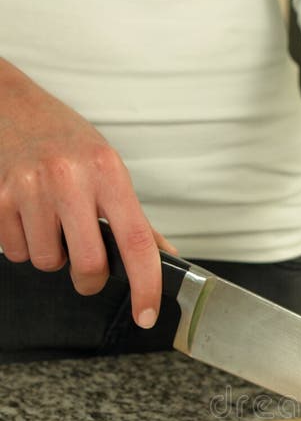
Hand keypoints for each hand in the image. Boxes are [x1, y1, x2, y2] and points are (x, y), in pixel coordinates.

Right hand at [0, 59, 171, 327]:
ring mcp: (30, 187)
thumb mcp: (110, 170)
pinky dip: (24, 246)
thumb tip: (166, 258)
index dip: (146, 285)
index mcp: (108, 172)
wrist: (12, 106)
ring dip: (53, 257)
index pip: (136, 241)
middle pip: (89, 264)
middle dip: (89, 279)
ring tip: (52, 225)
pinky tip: (29, 218)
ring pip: (47, 263)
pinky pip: (16, 252)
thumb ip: (136, 220)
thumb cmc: (68, 143)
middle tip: (87, 266)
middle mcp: (69, 178)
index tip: (146, 314)